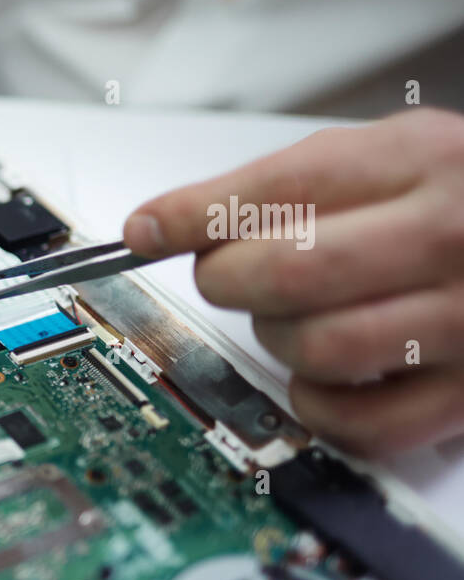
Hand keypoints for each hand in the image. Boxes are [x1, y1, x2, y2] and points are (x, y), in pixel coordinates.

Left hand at [122, 108, 463, 455]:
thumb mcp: (391, 155)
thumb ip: (283, 184)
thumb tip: (156, 226)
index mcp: (420, 163)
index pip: (274, 191)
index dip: (190, 217)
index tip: (145, 232)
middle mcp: (447, 237)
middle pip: (285, 274)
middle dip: (229, 279)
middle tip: (234, 274)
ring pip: (316, 349)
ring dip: (275, 341)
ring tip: (293, 319)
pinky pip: (360, 423)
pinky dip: (317, 407)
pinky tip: (324, 376)